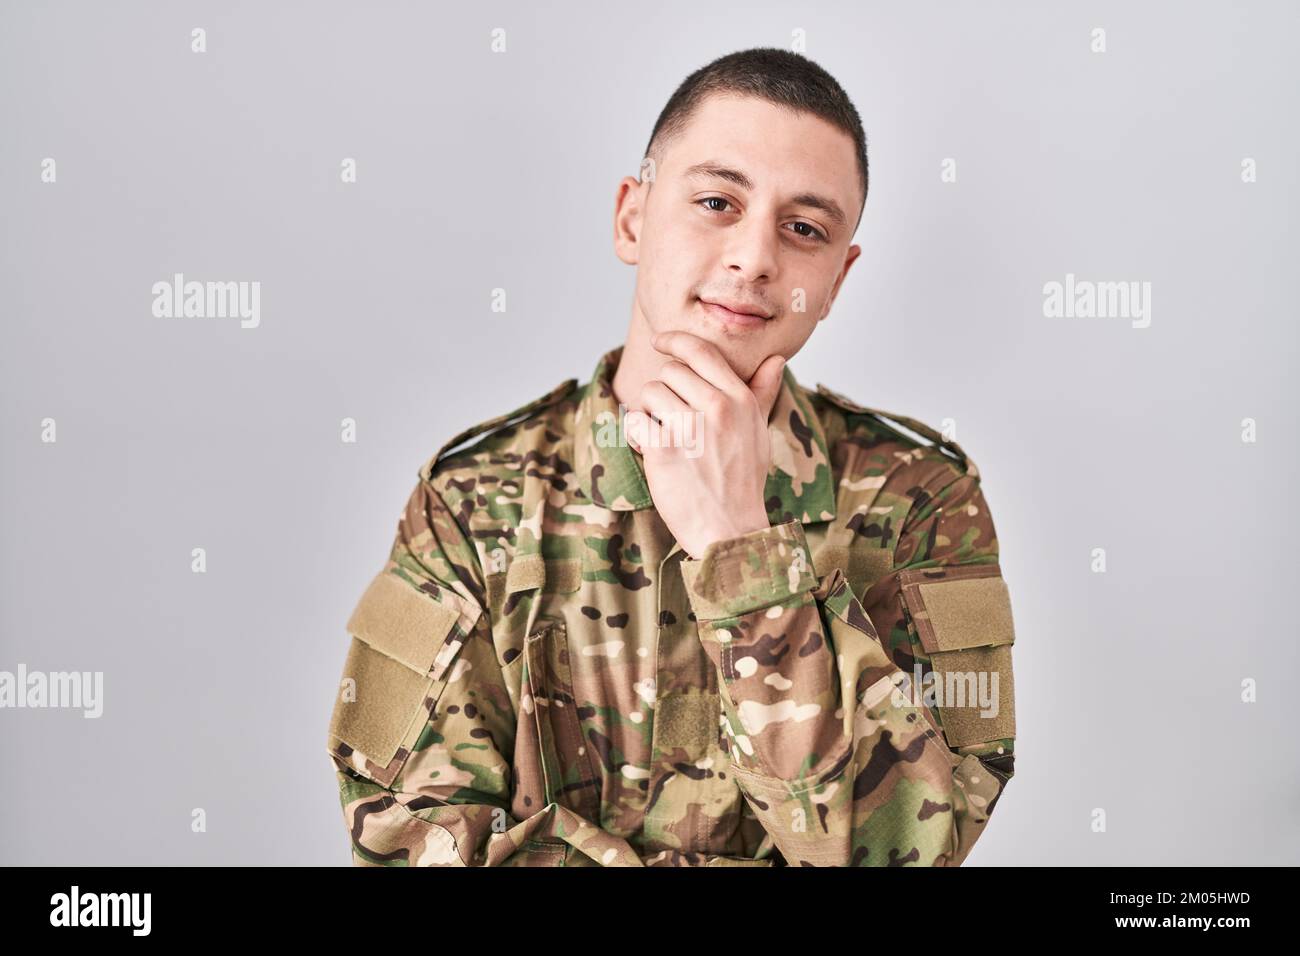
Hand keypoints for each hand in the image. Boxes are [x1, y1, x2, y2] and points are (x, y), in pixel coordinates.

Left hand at [623, 331, 785, 558]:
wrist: (729, 528)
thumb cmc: (743, 481)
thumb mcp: (759, 433)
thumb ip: (762, 393)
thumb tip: (775, 359)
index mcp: (740, 400)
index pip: (702, 351)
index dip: (675, 341)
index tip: (661, 342)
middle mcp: (717, 408)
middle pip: (670, 371)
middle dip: (664, 391)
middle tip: (670, 418)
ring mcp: (690, 428)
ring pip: (650, 392)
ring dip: (649, 413)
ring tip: (664, 437)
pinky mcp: (663, 449)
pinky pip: (635, 420)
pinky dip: (637, 435)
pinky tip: (652, 451)